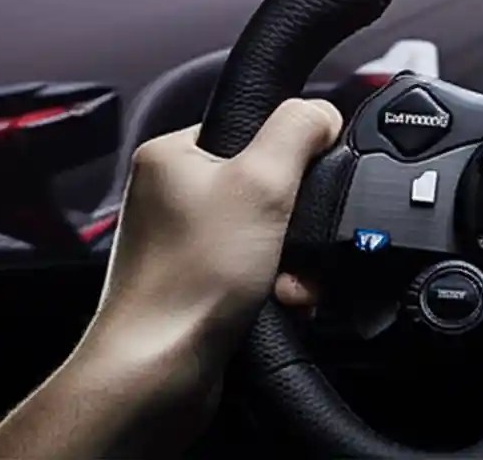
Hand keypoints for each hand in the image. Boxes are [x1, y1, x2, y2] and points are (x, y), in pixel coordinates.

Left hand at [0, 99, 342, 459]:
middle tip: (295, 245)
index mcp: (173, 155)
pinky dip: (279, 288)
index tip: (305, 186)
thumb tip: (322, 112)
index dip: (293, 157)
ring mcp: (184, 243)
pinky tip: (278, 303)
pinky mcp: (201, 285)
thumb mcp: (262, 181)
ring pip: (270, 235)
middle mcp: (173, 196)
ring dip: (294, 263)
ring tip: (287, 283)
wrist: (160, 370)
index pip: (254, 128)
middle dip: (298, 225)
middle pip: (269, 188)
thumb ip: (298, 129)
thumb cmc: (190, 280)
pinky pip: (260, 272)